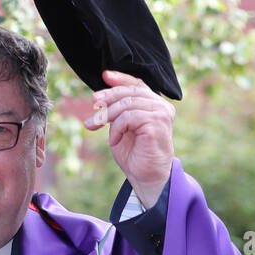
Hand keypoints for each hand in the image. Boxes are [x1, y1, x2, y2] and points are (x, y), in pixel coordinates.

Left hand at [83, 69, 174, 208]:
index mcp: (153, 105)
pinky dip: (116, 128)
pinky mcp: (157, 123)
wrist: (146, 177)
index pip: (137, 84)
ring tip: (96, 126)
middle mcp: (161, 106)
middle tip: (93, 104)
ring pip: (127, 104)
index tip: (105, 76)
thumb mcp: (121, 128)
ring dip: (107, 115)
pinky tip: (113, 141)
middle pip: (130, 92)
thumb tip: (98, 97)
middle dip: (107, 97)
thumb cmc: (134, 155)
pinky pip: (129, 117)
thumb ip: (116, 112)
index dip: (121, 78)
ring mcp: (161, 114)